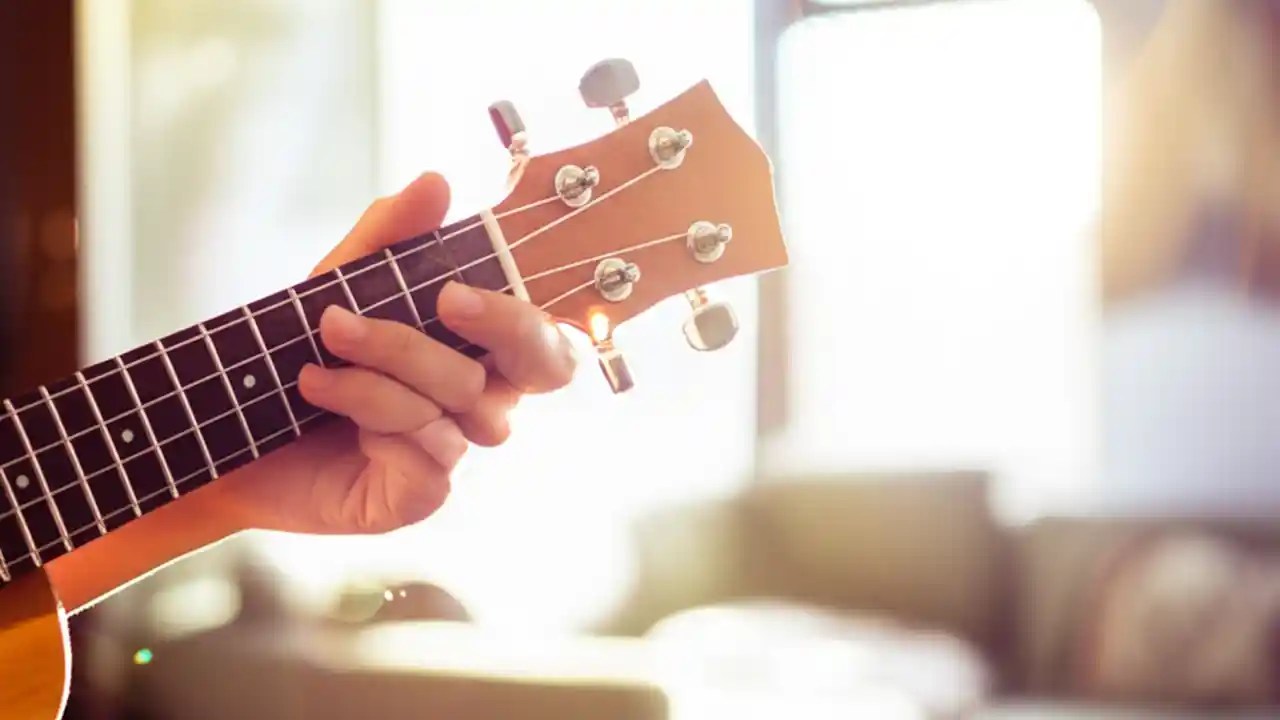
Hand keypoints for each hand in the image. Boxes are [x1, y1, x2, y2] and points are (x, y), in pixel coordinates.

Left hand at [207, 172, 576, 534]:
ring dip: (381, 376)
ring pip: (457, 410)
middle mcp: (477, 403)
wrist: (219, 427)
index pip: (545, 345)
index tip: (453, 293)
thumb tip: (437, 182)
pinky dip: (375, 423)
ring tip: (312, 366)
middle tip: (397, 312)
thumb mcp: (335, 283)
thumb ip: (387, 238)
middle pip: (526, 376)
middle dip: (469, 338)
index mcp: (477, 351)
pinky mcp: (418, 496)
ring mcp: (452, 452)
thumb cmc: (290, 353)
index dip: (524, 321)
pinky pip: (429, 461)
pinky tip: (324, 409)